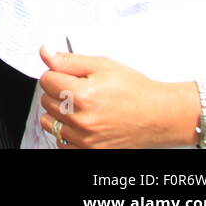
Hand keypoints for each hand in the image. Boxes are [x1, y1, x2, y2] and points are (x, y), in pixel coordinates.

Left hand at [36, 47, 196, 147]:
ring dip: (59, 112)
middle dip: (58, 92)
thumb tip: (45, 54)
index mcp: (82, 94)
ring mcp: (86, 138)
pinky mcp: (91, 151)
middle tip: (78, 90)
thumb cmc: (136, 90)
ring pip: (49, 122)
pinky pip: (61, 142)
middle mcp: (82, 119)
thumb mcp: (103, 65)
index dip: (56, 74)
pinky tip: (81, 123)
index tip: (68, 76)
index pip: (46, 80)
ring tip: (78, 106)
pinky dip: (66, 132)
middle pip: (46, 100)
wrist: (161, 115)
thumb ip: (69, 61)